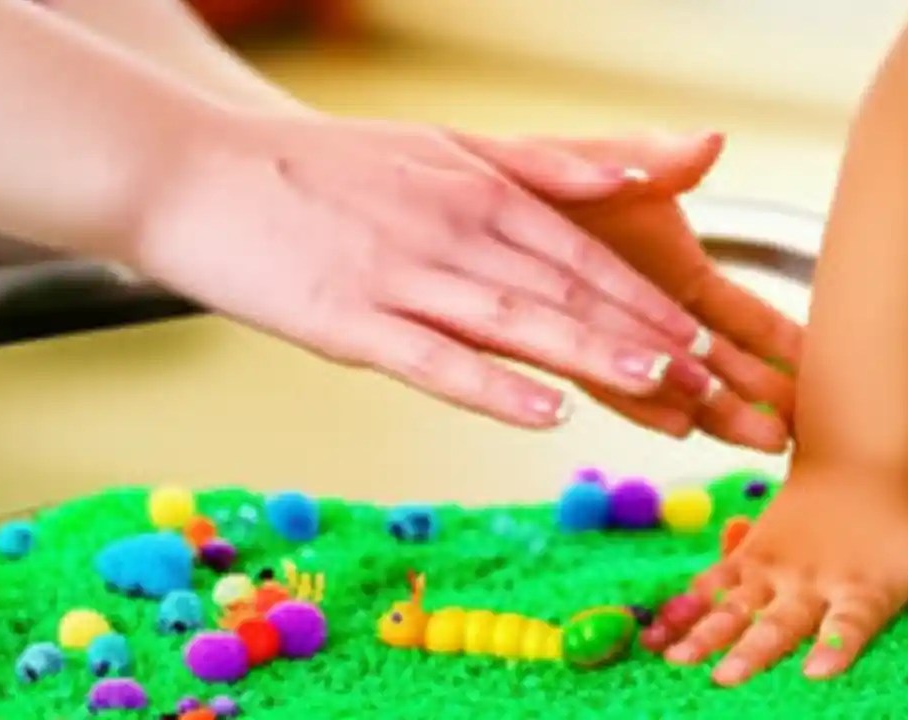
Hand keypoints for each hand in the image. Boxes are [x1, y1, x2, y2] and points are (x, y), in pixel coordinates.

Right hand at [127, 111, 720, 427]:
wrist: (200, 171)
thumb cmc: (323, 166)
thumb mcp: (439, 146)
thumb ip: (535, 165)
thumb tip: (627, 177)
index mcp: (476, 189)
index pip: (581, 251)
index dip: (643, 296)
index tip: (697, 335)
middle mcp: (452, 229)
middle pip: (566, 289)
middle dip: (642, 335)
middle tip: (707, 377)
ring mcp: (402, 276)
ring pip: (516, 321)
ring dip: (593, 354)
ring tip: (660, 386)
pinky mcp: (349, 321)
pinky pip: (435, 361)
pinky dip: (494, 388)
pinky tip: (546, 413)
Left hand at [463, 132, 800, 451]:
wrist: (459, 196)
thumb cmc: (536, 176)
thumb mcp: (598, 162)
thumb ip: (651, 160)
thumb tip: (710, 143)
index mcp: (675, 270)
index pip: (744, 315)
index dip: (783, 340)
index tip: (824, 364)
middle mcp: (650, 312)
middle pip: (721, 361)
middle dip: (761, 392)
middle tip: (803, 425)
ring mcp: (612, 338)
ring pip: (675, 381)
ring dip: (717, 409)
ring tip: (763, 440)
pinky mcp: (565, 352)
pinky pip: (612, 382)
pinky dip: (646, 401)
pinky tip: (680, 423)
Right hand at [640, 467, 907, 684]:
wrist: (860, 462)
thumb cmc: (902, 521)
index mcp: (862, 588)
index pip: (850, 624)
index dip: (835, 646)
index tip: (819, 671)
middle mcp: (814, 580)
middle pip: (781, 622)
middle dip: (753, 651)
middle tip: (728, 678)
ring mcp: (776, 568)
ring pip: (737, 605)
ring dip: (707, 632)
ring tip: (677, 659)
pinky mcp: (751, 555)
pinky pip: (715, 579)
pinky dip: (688, 603)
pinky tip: (661, 630)